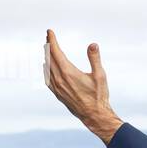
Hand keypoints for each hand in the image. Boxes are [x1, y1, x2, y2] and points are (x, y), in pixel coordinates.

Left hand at [44, 29, 122, 144]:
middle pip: (49, 58)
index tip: (49, 31)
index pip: (55, 51)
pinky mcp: (57, 93)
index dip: (52, 40)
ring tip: (48, 50)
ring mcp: (56, 87)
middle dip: (48, 46)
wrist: (94, 115)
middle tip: (48, 37)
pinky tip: (48, 68)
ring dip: (47, 57)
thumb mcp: (100, 75)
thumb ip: (94, 58)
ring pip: (47, 67)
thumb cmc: (99, 96)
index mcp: (68, 72)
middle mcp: (59, 79)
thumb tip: (92, 44)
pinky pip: (47, 78)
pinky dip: (46, 69)